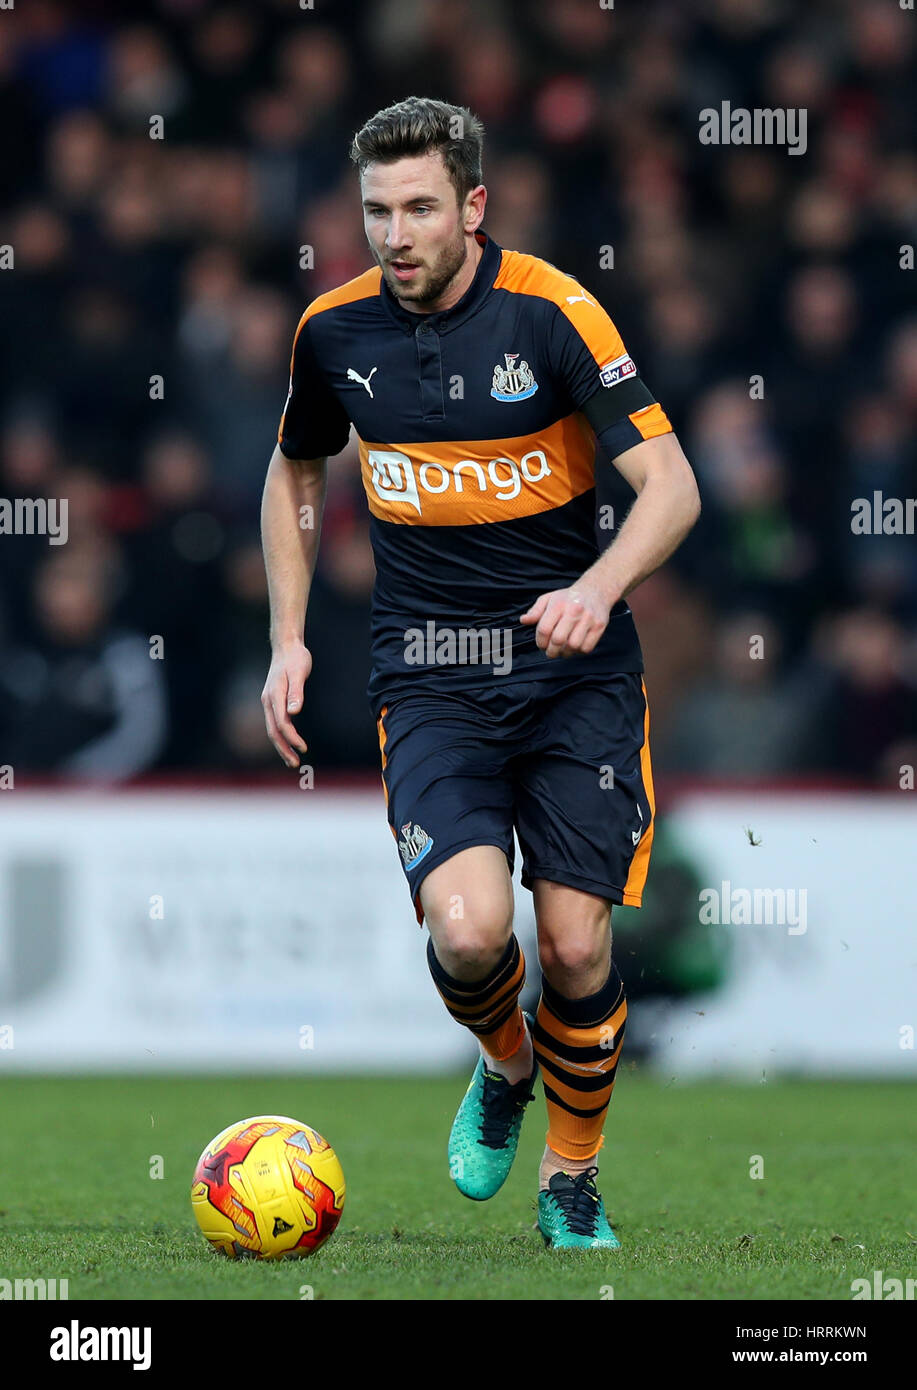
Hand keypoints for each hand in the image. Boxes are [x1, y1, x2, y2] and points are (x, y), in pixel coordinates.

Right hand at [261, 641, 311, 767]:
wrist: (286, 647)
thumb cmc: (295, 658)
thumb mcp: (299, 673)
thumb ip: (296, 692)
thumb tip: (294, 712)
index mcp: (274, 695)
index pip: (282, 723)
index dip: (292, 738)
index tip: (303, 748)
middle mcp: (268, 701)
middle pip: (273, 731)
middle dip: (283, 749)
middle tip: (295, 764)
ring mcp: (269, 702)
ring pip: (272, 729)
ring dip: (281, 746)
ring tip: (292, 760)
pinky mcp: (273, 701)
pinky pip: (275, 723)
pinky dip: (281, 735)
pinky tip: (289, 742)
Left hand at [520, 582, 610, 658]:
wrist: (595, 590)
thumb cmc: (568, 598)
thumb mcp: (549, 599)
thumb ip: (535, 611)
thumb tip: (523, 620)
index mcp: (559, 604)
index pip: (544, 629)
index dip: (540, 642)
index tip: (541, 645)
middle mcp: (574, 611)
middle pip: (558, 640)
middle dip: (551, 651)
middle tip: (550, 652)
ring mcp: (589, 619)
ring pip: (573, 646)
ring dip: (565, 653)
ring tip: (562, 650)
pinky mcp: (599, 626)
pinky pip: (587, 648)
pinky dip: (579, 652)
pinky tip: (575, 647)